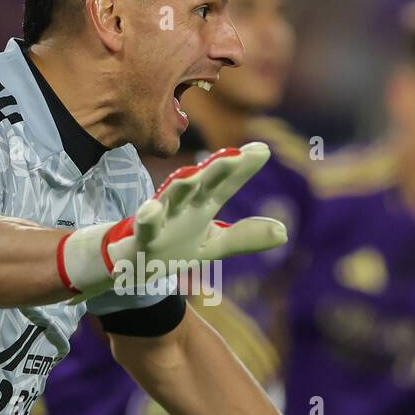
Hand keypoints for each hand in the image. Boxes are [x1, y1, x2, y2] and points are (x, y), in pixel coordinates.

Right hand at [57, 143, 287, 301]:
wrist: (130, 264)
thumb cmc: (172, 246)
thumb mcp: (213, 245)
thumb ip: (245, 237)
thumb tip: (285, 232)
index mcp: (202, 205)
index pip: (225, 184)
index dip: (243, 169)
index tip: (262, 150)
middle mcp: (183, 206)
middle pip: (202, 184)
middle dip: (216, 169)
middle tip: (234, 156)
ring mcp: (161, 218)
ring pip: (171, 198)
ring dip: (181, 186)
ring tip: (192, 173)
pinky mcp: (141, 236)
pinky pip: (144, 226)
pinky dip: (147, 217)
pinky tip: (150, 209)